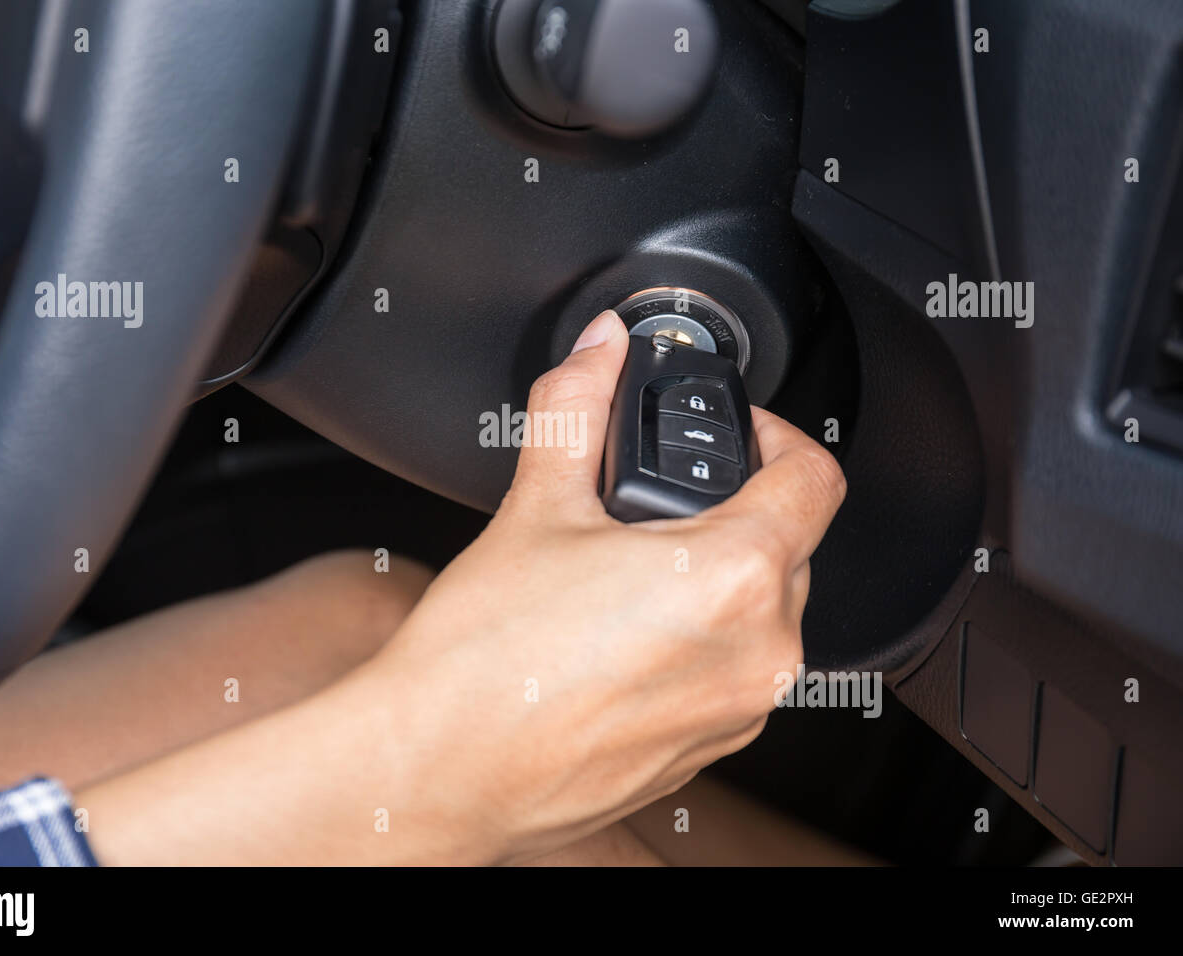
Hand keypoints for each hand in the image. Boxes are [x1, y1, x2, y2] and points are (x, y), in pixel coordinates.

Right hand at [373, 308, 846, 863]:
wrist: (438, 769)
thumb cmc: (482, 659)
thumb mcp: (536, 506)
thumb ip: (578, 406)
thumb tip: (597, 346)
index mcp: (734, 579)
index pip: (815, 479)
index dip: (780, 437)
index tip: (741, 436)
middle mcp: (759, 654)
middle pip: (789, 547)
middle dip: (733, 513)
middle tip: (652, 510)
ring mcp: (738, 712)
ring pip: (762, 615)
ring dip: (716, 582)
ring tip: (626, 580)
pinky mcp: (709, 751)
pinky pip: (733, 675)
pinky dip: (699, 644)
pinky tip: (620, 641)